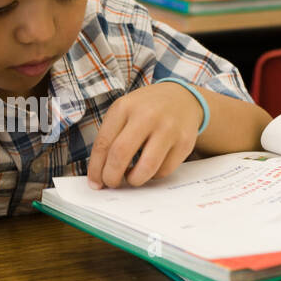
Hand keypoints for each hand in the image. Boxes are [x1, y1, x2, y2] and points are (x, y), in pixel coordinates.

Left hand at [87, 82, 203, 187]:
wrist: (182, 97)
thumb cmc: (146, 110)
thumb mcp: (124, 112)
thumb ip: (110, 138)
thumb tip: (99, 174)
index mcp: (125, 107)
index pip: (103, 143)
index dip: (96, 168)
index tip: (95, 182)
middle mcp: (147, 116)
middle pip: (121, 155)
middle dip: (111, 177)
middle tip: (111, 183)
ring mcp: (168, 128)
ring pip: (146, 168)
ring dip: (134, 180)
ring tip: (132, 177)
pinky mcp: (184, 142)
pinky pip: (164, 170)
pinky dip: (153, 175)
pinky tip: (150, 167)